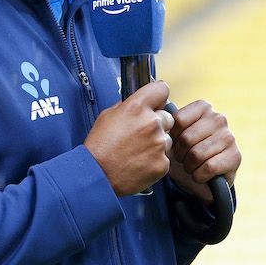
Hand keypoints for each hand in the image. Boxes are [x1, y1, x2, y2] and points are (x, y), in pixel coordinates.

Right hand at [84, 81, 173, 196]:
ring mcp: (159, 143)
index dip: (158, 96)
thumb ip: (129, 106)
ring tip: (138, 150)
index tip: (156, 101)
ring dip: (157, 142)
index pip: (161, 89)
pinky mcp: (163, 162)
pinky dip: (156, 159)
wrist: (98, 175)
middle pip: (167, 116)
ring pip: (167, 137)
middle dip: (157, 123)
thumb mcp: (108, 115)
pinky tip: (140, 161)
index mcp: (137, 107)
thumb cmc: (100, 147)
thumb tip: (141, 102)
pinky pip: (165, 156)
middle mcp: (151, 123)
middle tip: (140, 134)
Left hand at [167, 100, 240, 202]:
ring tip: (192, 166)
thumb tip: (160, 119)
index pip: (177, 120)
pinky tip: (202, 174)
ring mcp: (229, 137)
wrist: (204, 178)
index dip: (172, 137)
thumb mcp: (174, 136)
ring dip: (189, 167)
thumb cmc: (186, 152)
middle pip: (186, 138)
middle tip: (184, 159)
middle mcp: (219, 118)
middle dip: (180, 155)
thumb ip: (167, 124)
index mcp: (204, 108)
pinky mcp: (235, 156)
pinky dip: (199, 176)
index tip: (176, 143)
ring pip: (197, 154)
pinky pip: (208, 168)